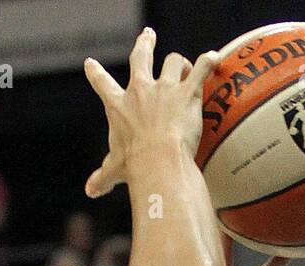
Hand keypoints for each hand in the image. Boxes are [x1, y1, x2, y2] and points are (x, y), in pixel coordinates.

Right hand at [82, 28, 217, 197]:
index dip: (96, 73)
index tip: (90, 63)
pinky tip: (214, 58)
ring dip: (179, 63)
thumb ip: (102, 177)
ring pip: (172, 61)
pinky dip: (208, 62)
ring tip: (184, 66)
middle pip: (140, 57)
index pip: (102, 85)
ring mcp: (165, 88)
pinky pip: (200, 68)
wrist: (158, 161)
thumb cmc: (135, 166)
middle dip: (144, 44)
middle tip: (148, 36)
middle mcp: (140, 90)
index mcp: (119, 106)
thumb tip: (90, 191)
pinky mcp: (187, 91)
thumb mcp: (114, 169)